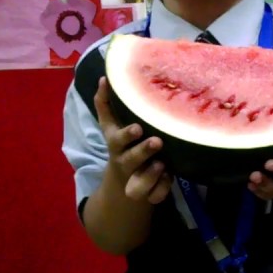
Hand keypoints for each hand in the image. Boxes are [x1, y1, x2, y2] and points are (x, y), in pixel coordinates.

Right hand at [94, 77, 171, 203]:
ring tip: (162, 163)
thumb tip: (103, 78)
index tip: (138, 128)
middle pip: (131, 159)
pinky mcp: (148, 192)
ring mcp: (136, 179)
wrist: (123, 183)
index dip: (126, 135)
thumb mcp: (112, 128)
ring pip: (141, 182)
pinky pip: (156, 194)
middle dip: (143, 151)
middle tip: (157, 142)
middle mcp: (125, 161)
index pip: (117, 139)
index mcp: (117, 145)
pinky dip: (162, 189)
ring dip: (152, 173)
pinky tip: (169, 179)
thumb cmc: (124, 146)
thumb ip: (106, 105)